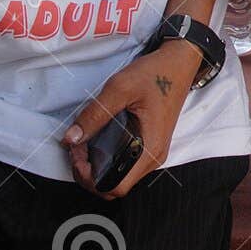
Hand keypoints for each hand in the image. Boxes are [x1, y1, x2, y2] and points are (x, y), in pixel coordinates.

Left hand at [63, 38, 199, 197]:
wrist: (179, 62)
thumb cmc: (156, 73)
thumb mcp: (120, 88)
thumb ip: (94, 115)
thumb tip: (71, 138)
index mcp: (149, 148)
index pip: (116, 187)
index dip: (89, 178)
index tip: (77, 153)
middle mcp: (153, 156)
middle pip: (115, 185)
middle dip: (88, 172)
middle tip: (76, 145)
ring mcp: (153, 151)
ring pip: (119, 175)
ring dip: (97, 165)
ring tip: (84, 140)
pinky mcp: (150, 144)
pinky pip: (125, 163)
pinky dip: (107, 157)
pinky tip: (98, 137)